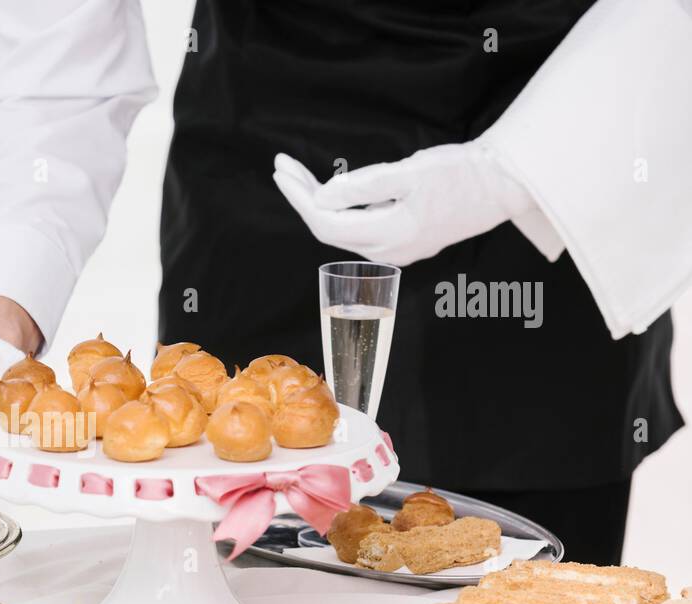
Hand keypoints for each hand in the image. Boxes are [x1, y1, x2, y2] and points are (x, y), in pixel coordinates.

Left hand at [272, 142, 537, 265]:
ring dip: (319, 203)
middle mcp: (389, 251)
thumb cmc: (461, 174)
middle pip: (329, 228)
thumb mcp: (408, 172)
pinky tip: (332, 191)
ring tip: (300, 176)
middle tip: (283, 168)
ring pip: (344, 230)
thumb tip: (322, 198)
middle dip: (303, 197)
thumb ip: (362, 187)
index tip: (282, 170)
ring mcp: (397, 250)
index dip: (299, 198)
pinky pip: (361, 229)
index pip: (325, 222)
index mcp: (389, 235)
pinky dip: (341, 209)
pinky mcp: (406, 240)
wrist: (504, 185)